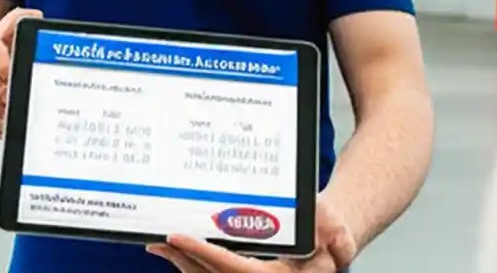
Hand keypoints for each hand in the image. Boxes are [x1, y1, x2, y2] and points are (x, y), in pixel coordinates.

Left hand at [147, 198, 356, 271]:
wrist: (325, 240)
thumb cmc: (326, 233)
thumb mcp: (337, 229)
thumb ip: (337, 237)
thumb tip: (330, 244)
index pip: (236, 269)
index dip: (204, 252)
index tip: (179, 236)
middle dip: (184, 259)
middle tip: (159, 239)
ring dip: (182, 262)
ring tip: (159, 244)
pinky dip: (190, 263)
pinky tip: (175, 250)